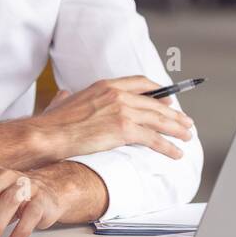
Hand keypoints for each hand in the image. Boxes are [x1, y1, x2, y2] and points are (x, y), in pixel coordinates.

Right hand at [0, 76, 194, 169]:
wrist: (48, 134)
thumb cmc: (51, 123)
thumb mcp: (62, 101)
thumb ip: (67, 97)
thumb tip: (63, 96)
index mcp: (105, 85)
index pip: (140, 83)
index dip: (159, 92)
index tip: (169, 99)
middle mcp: (117, 94)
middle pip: (155, 103)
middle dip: (174, 114)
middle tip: (186, 122)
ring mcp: (122, 110)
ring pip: (159, 119)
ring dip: (176, 129)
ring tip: (187, 137)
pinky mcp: (124, 129)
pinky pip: (153, 138)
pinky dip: (168, 146)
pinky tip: (176, 153)